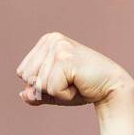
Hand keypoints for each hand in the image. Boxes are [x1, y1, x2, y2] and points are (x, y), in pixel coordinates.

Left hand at [15, 33, 133, 105]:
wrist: (111, 88)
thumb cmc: (82, 88)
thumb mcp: (53, 92)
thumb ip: (35, 93)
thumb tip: (23, 94)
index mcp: (46, 41)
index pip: (22, 72)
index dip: (40, 84)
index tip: (62, 78)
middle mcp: (51, 40)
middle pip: (28, 78)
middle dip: (47, 88)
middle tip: (70, 81)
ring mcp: (59, 47)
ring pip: (39, 84)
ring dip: (57, 92)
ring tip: (75, 82)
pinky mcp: (66, 59)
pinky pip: (51, 88)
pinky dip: (64, 95)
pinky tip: (79, 85)